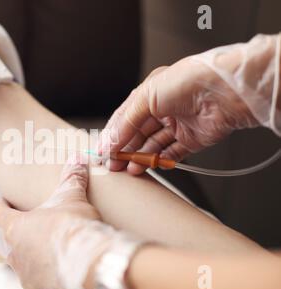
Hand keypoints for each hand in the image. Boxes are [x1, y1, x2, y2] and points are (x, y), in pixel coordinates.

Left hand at [0, 156, 118, 288]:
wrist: (92, 265)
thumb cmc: (75, 229)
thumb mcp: (73, 198)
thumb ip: (72, 178)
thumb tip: (77, 158)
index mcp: (15, 229)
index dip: (0, 206)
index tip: (4, 201)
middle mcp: (15, 255)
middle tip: (11, 232)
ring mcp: (27, 277)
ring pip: (16, 267)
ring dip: (25, 257)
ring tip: (42, 250)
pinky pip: (36, 283)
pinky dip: (43, 275)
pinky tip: (58, 269)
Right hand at [100, 34, 279, 174]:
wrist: (224, 91)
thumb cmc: (187, 82)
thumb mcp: (145, 97)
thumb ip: (125, 122)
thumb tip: (109, 141)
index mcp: (149, 94)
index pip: (124, 119)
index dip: (112, 136)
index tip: (102, 152)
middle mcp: (163, 109)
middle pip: (137, 135)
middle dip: (124, 150)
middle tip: (113, 164)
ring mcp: (177, 125)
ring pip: (152, 146)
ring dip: (138, 158)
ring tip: (128, 169)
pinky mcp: (192, 139)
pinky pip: (171, 154)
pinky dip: (158, 161)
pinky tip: (146, 167)